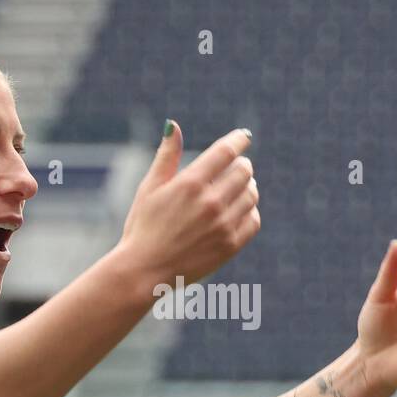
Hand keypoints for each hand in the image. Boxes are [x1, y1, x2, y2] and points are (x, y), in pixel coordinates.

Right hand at [117, 121, 259, 286]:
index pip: (225, 152)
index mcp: (189, 184)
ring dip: (247, 187)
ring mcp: (222, 225)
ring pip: (251, 195)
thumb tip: (174, 125)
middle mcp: (210, 203)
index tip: (243, 137)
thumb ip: (167, 156)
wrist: (144, 271)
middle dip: (241, 165)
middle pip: (243, 171)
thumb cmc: (143, 227)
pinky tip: (239, 211)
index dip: (238, 140)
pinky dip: (250, 212)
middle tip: (235, 167)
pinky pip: (253, 221)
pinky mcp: (230, 246)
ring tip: (237, 188)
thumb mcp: (150, 188)